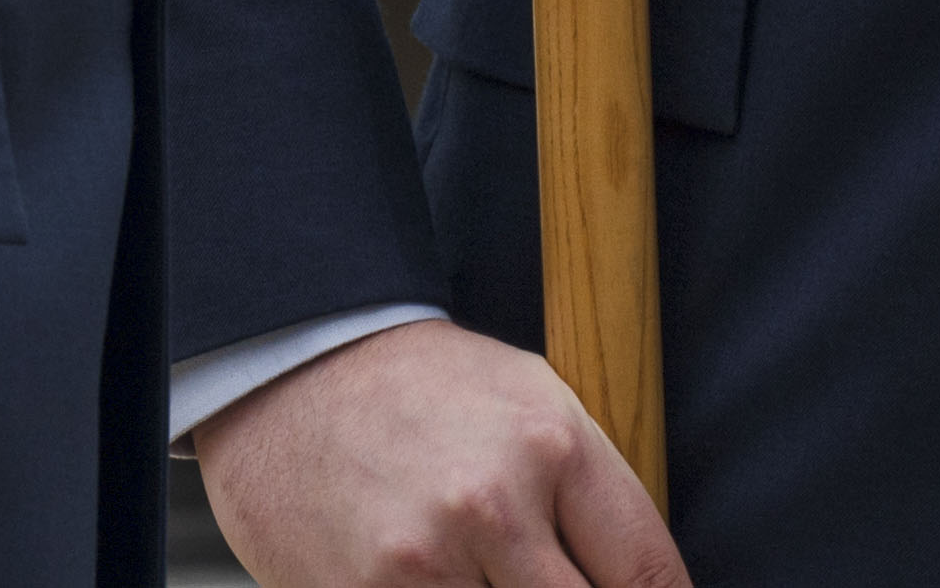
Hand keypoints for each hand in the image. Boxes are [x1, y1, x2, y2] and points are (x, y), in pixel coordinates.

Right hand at [188, 318, 687, 587]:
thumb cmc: (425, 388)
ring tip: (491, 573)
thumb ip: (593, 495)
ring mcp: (426, 562)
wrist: (294, 373)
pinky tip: (445, 580)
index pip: (646, 572)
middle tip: (550, 579)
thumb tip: (644, 583)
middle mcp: (495, 506)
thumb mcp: (535, 402)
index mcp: (554, 446)